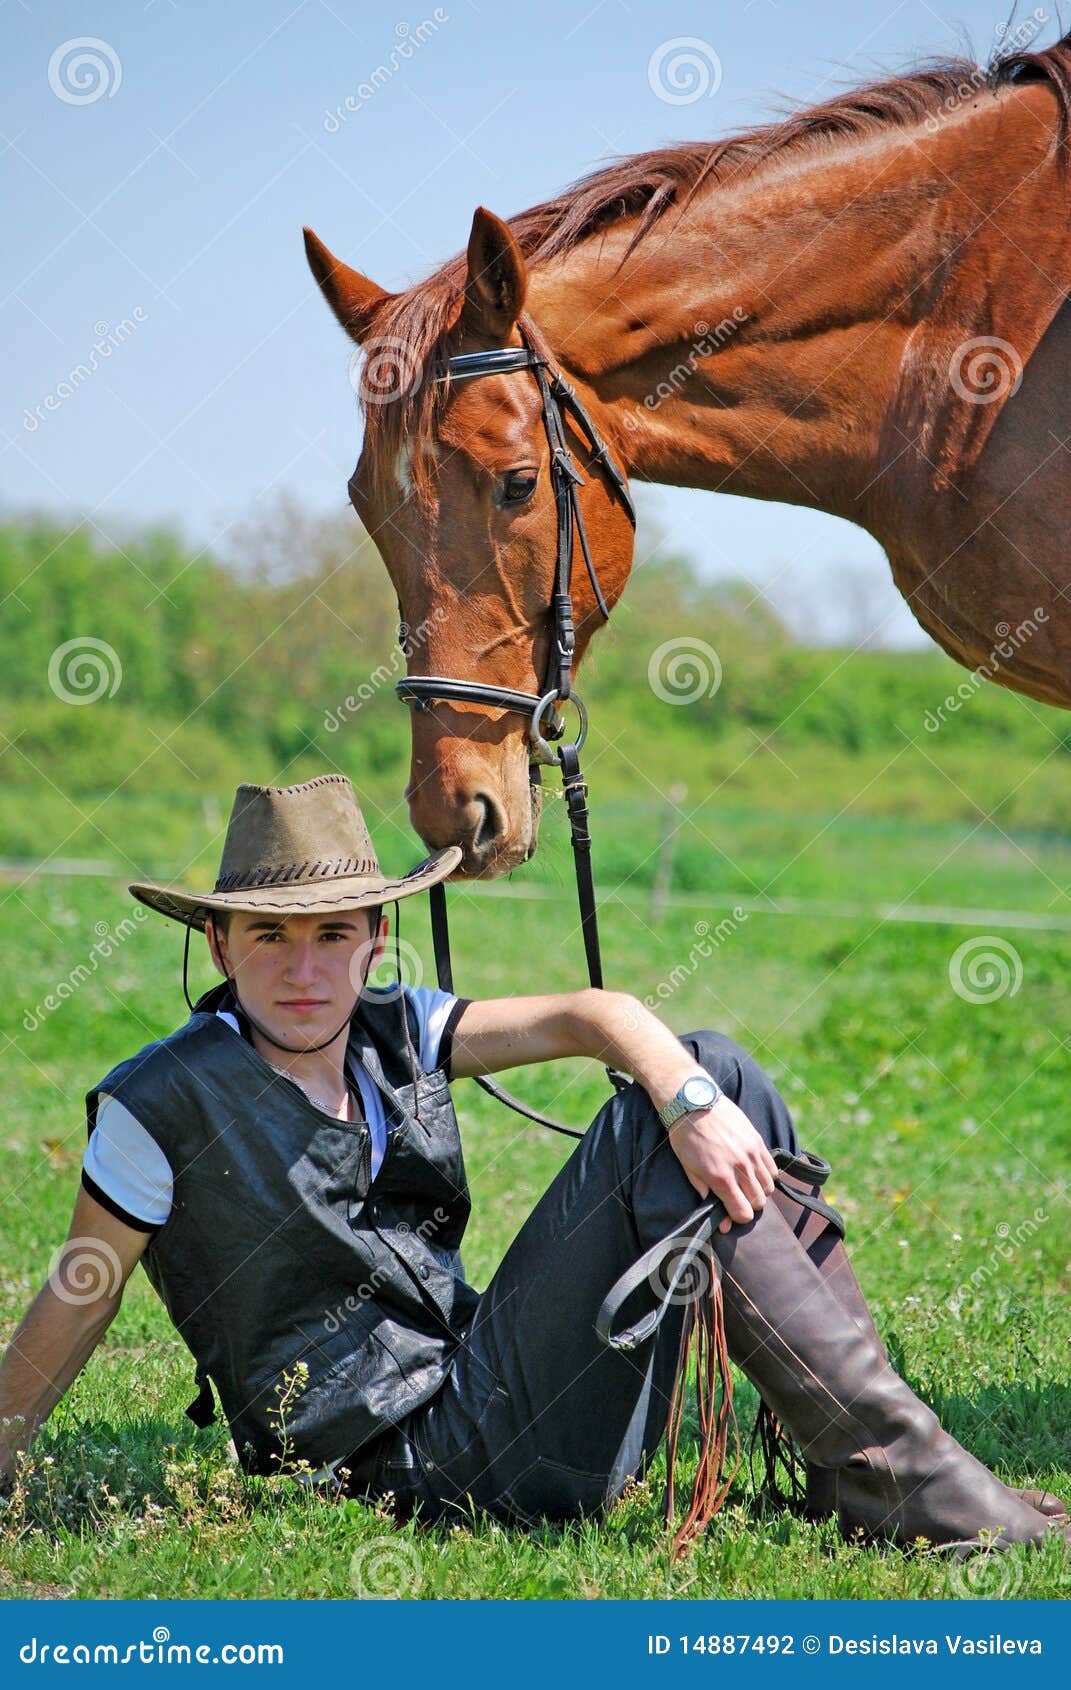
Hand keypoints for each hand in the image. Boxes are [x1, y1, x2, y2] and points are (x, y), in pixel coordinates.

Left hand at [667, 1096, 777, 1231]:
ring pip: (768, 1187)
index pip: (744, 1213)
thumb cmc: (686, 1138)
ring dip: (759, 1190)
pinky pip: (773, 1169)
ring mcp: (751, 1153)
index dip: (738, 1216)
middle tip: (737, 1196)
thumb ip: (707, 1196)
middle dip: (748, 1204)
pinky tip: (754, 1171)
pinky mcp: (758, 1141)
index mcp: (720, 1177)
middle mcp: (740, 1167)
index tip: (731, 1211)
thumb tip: (723, 1224)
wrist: (694, 1103)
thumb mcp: (689, 1169)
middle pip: (759, 1202)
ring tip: (746, 1184)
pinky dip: (766, 1175)